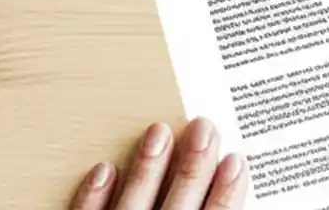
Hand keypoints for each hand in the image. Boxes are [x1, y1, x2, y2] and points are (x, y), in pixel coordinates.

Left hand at [69, 117, 247, 209]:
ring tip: (158, 131)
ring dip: (147, 166)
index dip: (228, 190)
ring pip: (134, 203)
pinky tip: (104, 168)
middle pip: (180, 203)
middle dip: (194, 164)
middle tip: (203, 127)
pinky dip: (93, 195)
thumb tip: (235, 192)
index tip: (236, 161)